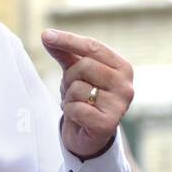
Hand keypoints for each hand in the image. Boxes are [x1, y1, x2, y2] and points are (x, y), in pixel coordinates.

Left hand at [41, 29, 134, 159]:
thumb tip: (47, 35)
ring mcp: (120, 106)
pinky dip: (70, 112)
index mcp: (122, 68)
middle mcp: (126, 85)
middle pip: (84, 66)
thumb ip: (65, 53)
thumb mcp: (75, 72)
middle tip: (72, 90)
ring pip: (78, 88)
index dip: (68, 40)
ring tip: (77, 105)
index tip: (45, 36)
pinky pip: (76, 108)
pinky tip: (78, 118)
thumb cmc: (85, 99)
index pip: (93, 47)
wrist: (88, 136)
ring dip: (69, 97)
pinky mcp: (108, 124)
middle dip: (69, 77)